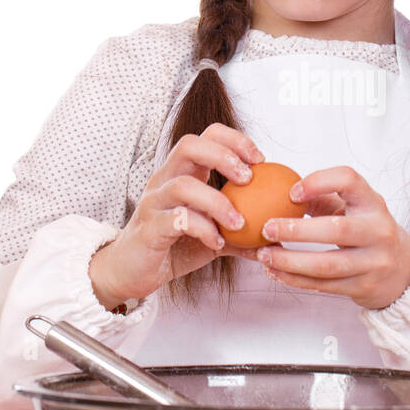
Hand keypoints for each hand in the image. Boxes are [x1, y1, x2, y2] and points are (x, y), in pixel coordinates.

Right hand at [89, 123, 266, 307]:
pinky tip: (218, 243)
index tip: (259, 160)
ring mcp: (154, 203)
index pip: (206, 137)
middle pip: (190, 145)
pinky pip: (177, 220)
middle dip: (224, 156)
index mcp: (181, 173)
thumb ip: (241, 232)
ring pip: (183, 184)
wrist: (132, 272)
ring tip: (239, 222)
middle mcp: (165, 181)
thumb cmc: (173, 246)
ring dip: (218, 201)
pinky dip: (203, 229)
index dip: (234, 141)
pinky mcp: (149, 228)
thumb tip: (277, 239)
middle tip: (249, 179)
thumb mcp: (213, 234)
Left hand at [255, 165, 409, 310]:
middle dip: (297, 231)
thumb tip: (277, 195)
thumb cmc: (368, 231)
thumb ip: (321, 199)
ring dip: (290, 261)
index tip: (292, 193)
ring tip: (264, 255)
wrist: (403, 271)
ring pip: (327, 265)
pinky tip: (275, 272)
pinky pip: (324, 285)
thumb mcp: (354, 208)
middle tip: (267, 228)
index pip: (349, 180)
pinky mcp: (364, 286)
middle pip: (337, 230)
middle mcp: (378, 231)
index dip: (319, 182)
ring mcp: (374, 262)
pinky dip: (295, 279)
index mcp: (372, 203)